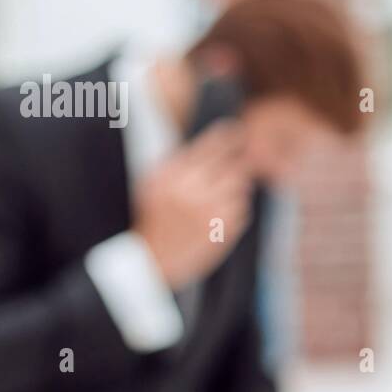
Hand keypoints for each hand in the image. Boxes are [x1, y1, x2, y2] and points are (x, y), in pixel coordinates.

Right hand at [133, 120, 250, 288]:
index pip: (208, 147)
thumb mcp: (155, 184)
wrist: (149, 260)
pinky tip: (214, 219)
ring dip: (233, 191)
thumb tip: (217, 142)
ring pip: (241, 188)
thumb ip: (181, 164)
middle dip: (235, 168)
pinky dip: (234, 211)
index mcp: (172, 175)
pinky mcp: (222, 231)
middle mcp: (191, 190)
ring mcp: (210, 211)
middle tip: (233, 171)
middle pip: (233, 166)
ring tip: (214, 201)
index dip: (226, 137)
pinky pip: (242, 211)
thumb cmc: (151, 218)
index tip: (236, 130)